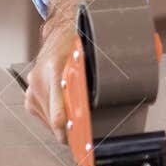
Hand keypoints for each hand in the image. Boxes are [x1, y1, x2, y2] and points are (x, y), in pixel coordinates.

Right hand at [23, 0, 109, 142]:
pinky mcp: (29, 96)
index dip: (65, 123)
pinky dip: (56, 118)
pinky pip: (43, 116)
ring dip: (64, 124)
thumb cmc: (80, 41)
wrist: (60, 30)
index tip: (73, 134)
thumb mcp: (94, 53)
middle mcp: (40, 80)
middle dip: (72, 127)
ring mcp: (32, 89)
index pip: (58, 106)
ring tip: (79, 118)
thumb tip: (137, 78)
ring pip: (50, 121)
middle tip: (88, 135)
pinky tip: (68, 111)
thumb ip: (105, 71)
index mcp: (55, 68)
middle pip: (55, 119)